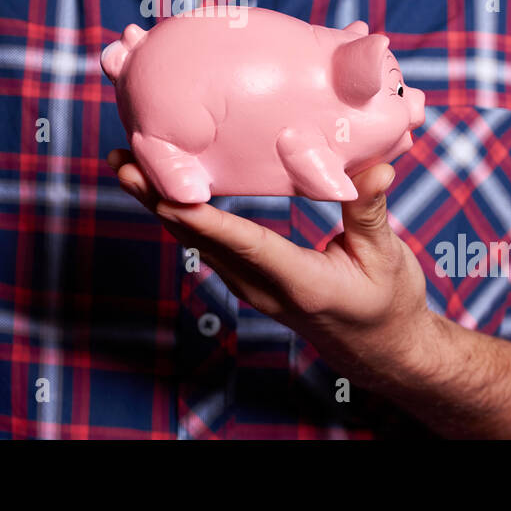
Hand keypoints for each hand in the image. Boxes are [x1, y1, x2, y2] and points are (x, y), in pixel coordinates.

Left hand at [107, 149, 443, 392]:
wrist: (381, 349)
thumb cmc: (387, 302)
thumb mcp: (388, 257)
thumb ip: (370, 212)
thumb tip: (376, 168)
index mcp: (299, 281)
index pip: (241, 243)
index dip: (200, 215)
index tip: (163, 189)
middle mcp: (263, 287)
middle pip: (200, 240)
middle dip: (157, 199)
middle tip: (121, 161)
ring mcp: (250, 285)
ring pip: (195, 241)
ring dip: (158, 202)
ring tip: (127, 163)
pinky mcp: (247, 278)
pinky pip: (205, 243)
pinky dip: (178, 212)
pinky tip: (162, 185)